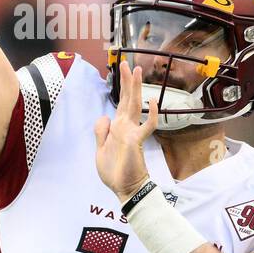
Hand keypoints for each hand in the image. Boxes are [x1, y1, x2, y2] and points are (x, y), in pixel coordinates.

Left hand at [94, 59, 158, 202]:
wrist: (125, 189)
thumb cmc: (114, 172)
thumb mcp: (100, 150)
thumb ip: (101, 133)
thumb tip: (104, 116)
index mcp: (118, 128)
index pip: (120, 103)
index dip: (121, 88)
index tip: (121, 72)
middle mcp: (126, 126)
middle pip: (127, 99)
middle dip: (127, 81)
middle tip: (126, 63)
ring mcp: (132, 132)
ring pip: (134, 105)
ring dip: (135, 88)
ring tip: (137, 71)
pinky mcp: (136, 140)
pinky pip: (147, 125)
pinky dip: (152, 113)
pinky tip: (153, 101)